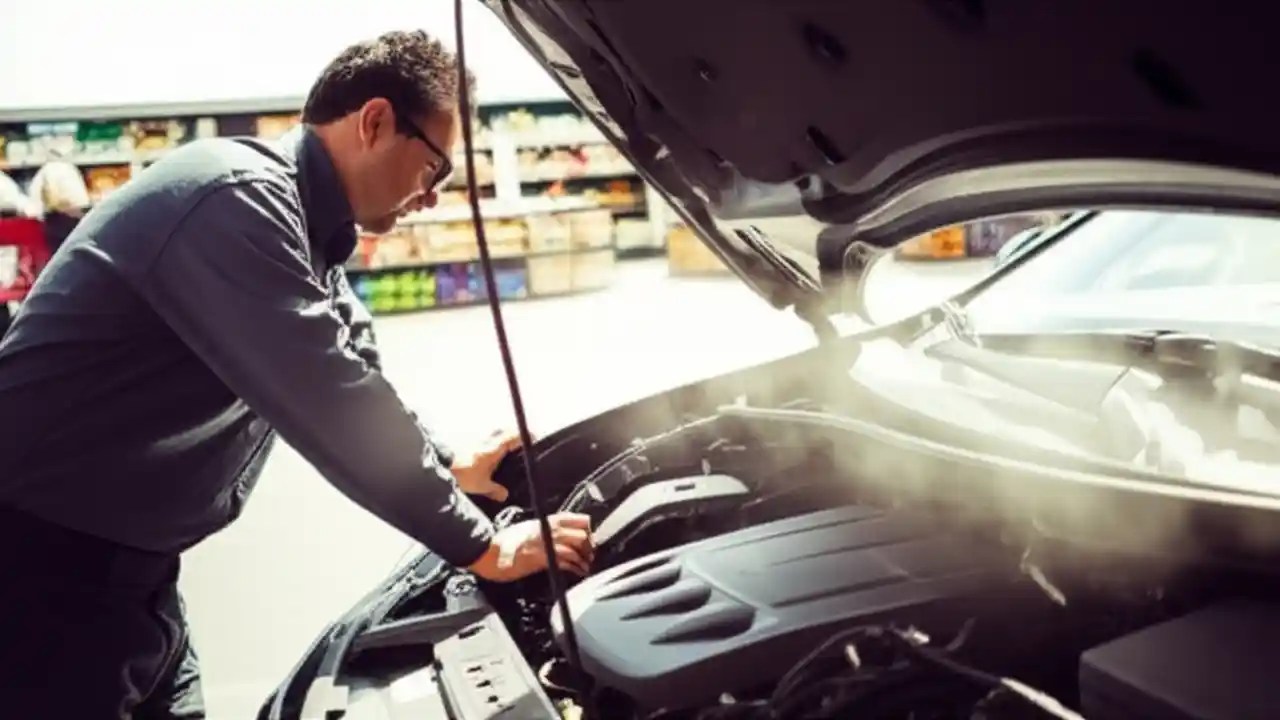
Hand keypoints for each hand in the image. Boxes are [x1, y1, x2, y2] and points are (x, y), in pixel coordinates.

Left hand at [451, 429, 524, 501]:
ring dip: (500, 440)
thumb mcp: (482, 486)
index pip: (516, 435)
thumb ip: (495, 490)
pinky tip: (485, 458)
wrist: (439, 468)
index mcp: (495, 447)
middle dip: (513, 437)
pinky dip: (488, 445)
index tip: (531, 443)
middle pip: (506, 431)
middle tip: (519, 449)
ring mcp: (477, 438)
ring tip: (503, 454)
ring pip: (494, 434)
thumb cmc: (463, 475)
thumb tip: (504, 495)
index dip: (525, 438)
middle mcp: (487, 439)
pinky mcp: (467, 442)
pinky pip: (483, 439)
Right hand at [468, 513, 593, 581]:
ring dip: (584, 559)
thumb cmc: (507, 541)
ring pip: (577, 548)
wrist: (491, 552)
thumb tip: (563, 533)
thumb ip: (547, 529)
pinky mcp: (544, 559)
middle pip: (582, 534)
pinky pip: (567, 562)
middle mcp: (550, 530)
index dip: (587, 529)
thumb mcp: (530, 528)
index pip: (578, 518)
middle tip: (589, 554)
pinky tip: (579, 571)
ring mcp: (547, 544)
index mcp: (548, 520)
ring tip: (585, 566)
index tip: (588, 537)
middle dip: (589, 545)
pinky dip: (576, 568)